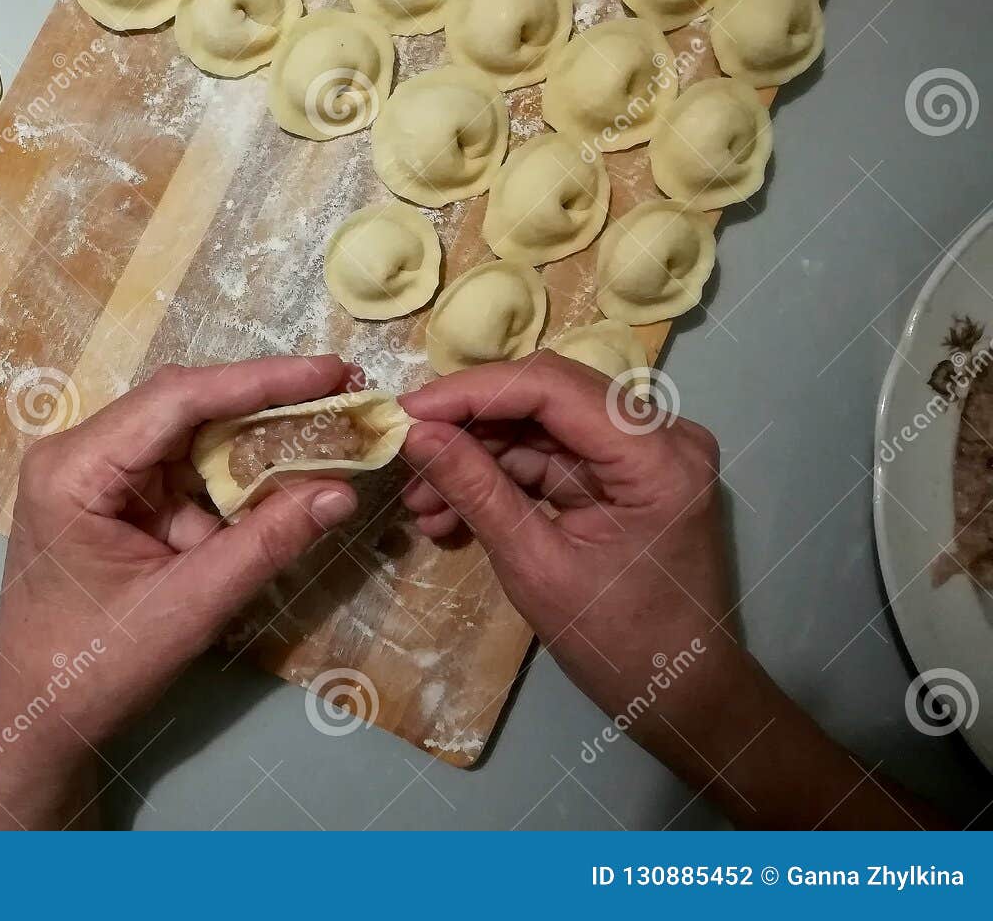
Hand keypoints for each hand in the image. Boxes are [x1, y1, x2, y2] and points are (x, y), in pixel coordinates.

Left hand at [0, 355, 360, 829]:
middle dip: (267, 402)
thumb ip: (265, 543)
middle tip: (344, 391)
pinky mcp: (117, 500)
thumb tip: (342, 491)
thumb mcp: (189, 606)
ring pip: (191, 435)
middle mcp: (80, 453)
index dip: (261, 381)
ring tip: (328, 428)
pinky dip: (236, 478)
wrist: (39, 721)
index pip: (178, 398)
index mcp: (75, 467)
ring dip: (258, 438)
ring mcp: (97, 474)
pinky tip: (288, 476)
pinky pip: (185, 471)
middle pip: (186, 406)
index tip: (330, 371)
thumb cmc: (96, 667)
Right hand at [400, 350, 732, 721]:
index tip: (405, 412)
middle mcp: (661, 436)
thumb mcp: (536, 567)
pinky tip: (449, 510)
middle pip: (546, 396)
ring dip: (477, 458)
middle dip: (468, 424)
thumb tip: (414, 434)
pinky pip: (552, 458)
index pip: (552, 387)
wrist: (681, 698)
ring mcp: (645, 454)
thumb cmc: (620, 644)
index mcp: (657, 456)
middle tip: (404, 451)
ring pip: (541, 427)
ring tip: (420, 502)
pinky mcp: (626, 475)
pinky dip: (501, 480)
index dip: (472, 391)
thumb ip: (477, 490)